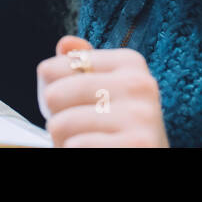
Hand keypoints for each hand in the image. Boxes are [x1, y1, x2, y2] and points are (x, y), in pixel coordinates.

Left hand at [36, 36, 169, 147]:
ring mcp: (140, 117)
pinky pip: (75, 146)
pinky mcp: (135, 145)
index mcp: (129, 62)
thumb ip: (81, 66)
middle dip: (57, 119)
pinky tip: (96, 153)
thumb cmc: (117, 129)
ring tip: (87, 143)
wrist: (149, 159)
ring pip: (61, 125)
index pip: (51, 70)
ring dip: (65, 141)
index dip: (52, 95)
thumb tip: (66, 43)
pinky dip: (74, 154)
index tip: (76, 107)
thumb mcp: (104, 92)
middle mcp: (139, 84)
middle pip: (53, 95)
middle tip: (80, 130)